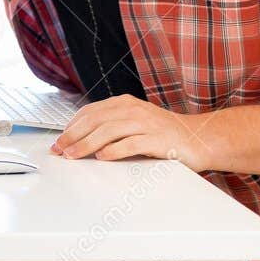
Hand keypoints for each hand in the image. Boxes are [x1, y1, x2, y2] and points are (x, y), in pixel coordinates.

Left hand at [50, 94, 206, 169]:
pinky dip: (114, 150)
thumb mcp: (135, 123)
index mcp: (124, 103)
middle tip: (59, 150)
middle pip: (95, 120)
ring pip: (108, 131)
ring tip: (73, 155)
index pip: (90, 112)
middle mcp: (133, 110)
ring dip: (87, 144)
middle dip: (73, 136)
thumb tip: (81, 140)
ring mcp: (146, 123)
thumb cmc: (165, 134)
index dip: (72, 126)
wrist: (200, 138)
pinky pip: (131, 143)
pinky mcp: (158, 139)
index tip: (59, 140)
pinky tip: (102, 156)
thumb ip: (112, 127)